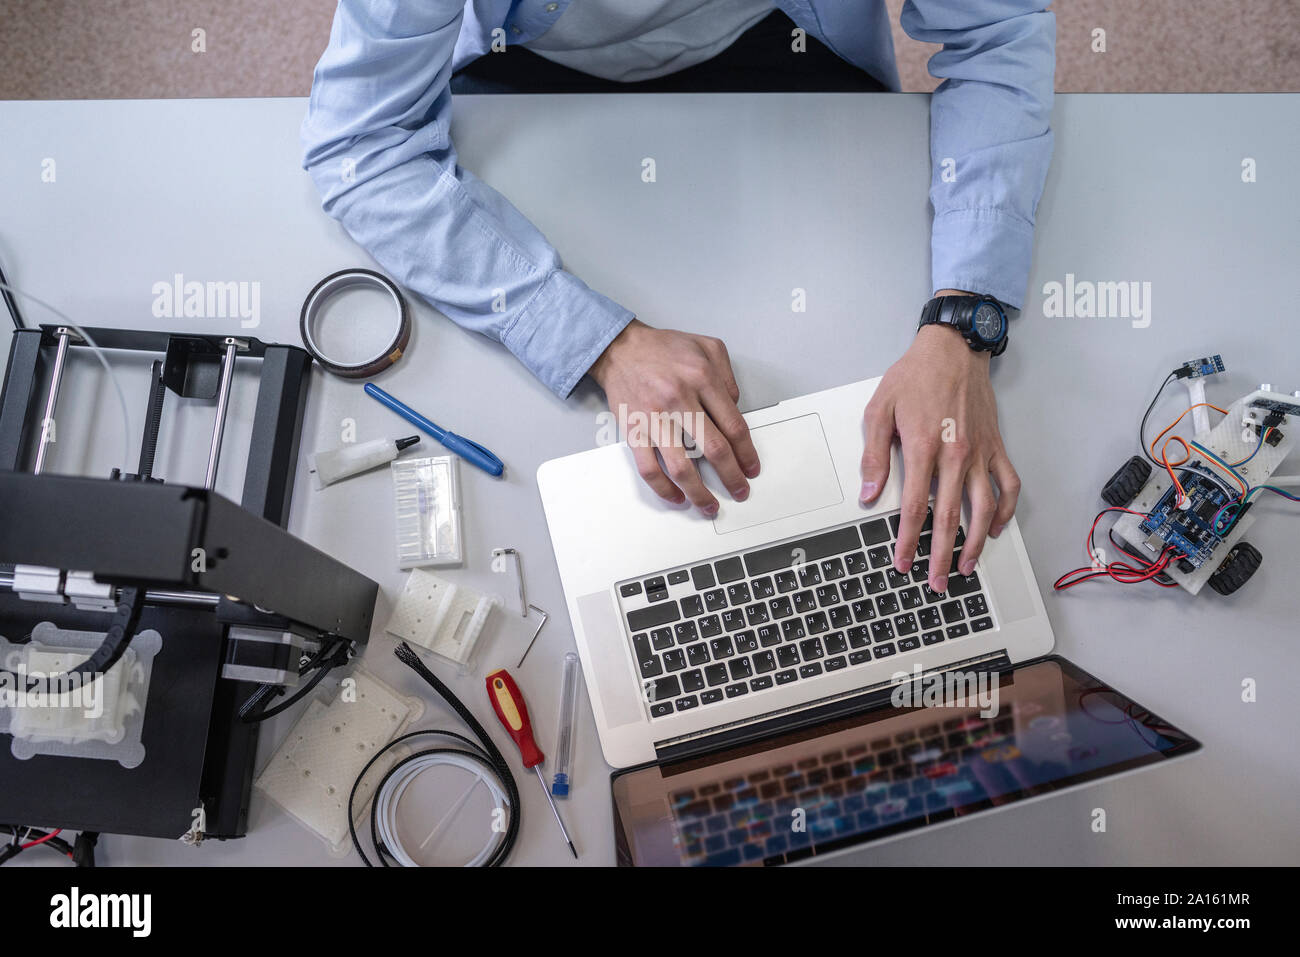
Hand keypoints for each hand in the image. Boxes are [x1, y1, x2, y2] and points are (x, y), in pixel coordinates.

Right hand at [589, 319, 759, 514]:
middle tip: (740, 491)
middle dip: (732, 477)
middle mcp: (679, 399)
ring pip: (682, 467)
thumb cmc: (663, 349)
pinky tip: (675, 497)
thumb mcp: (707, 347)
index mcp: (702, 378)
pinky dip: (663, 489)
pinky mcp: (634, 430)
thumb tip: (736, 409)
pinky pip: (649, 468)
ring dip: (699, 493)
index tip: (752, 468)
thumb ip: (728, 376)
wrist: (620, 348)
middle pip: (714, 450)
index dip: (747, 453)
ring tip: (709, 505)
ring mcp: (654, 418)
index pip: (734, 426)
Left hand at [859, 313, 1019, 593]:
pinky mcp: (997, 446)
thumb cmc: (915, 376)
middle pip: (950, 518)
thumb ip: (873, 454)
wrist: (952, 349)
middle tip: (937, 582)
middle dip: (942, 556)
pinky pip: (1008, 485)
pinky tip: (995, 528)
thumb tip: (868, 492)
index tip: (902, 561)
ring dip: (976, 542)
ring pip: (983, 509)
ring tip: (967, 566)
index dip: (907, 540)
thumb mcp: (879, 409)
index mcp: (923, 447)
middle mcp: (955, 455)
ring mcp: (980, 453)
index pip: (913, 508)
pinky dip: (1005, 510)